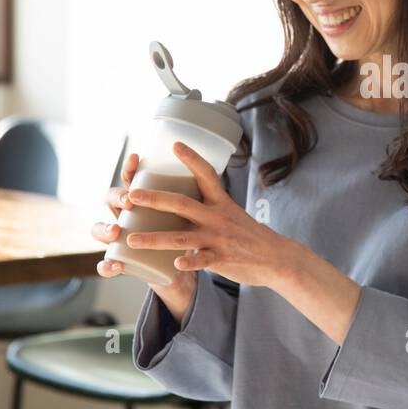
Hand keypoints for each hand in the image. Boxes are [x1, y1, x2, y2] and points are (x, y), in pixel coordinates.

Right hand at [91, 149, 196, 321]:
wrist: (176, 278)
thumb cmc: (182, 238)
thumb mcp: (187, 217)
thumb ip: (192, 200)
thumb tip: (208, 170)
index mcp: (140, 202)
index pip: (130, 180)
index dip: (130, 169)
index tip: (137, 158)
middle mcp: (125, 218)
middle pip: (113, 202)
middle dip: (118, 197)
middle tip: (129, 200)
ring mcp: (121, 241)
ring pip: (106, 234)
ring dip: (108, 230)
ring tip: (116, 233)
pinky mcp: (123, 265)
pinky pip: (109, 265)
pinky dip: (110, 266)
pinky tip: (114, 266)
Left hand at [121, 141, 285, 288]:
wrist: (276, 258)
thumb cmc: (249, 235)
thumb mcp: (231, 213)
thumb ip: (208, 206)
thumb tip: (183, 199)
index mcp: (220, 202)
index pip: (206, 174)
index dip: (191, 158)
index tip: (175, 144)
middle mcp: (217, 218)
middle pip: (182, 204)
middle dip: (155, 199)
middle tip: (131, 195)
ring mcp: (218, 239)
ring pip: (181, 237)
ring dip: (154, 238)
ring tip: (131, 239)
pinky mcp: (220, 260)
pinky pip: (202, 261)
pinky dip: (189, 262)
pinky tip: (175, 264)